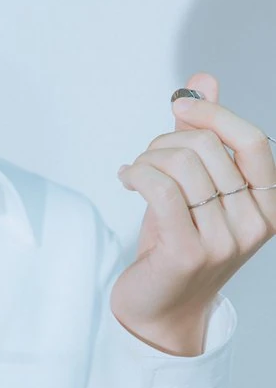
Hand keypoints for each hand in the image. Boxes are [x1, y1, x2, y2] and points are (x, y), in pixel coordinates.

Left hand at [112, 73, 275, 354]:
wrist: (160, 307)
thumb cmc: (177, 242)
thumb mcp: (195, 185)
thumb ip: (203, 135)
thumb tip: (202, 81)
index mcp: (268, 205)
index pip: (254, 141)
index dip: (215, 114)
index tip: (180, 108)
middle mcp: (255, 224)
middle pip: (209, 147)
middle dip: (166, 142)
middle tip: (147, 159)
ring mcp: (226, 241)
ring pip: (181, 165)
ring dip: (147, 160)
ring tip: (136, 173)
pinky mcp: (189, 252)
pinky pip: (160, 189)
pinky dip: (136, 174)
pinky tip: (126, 179)